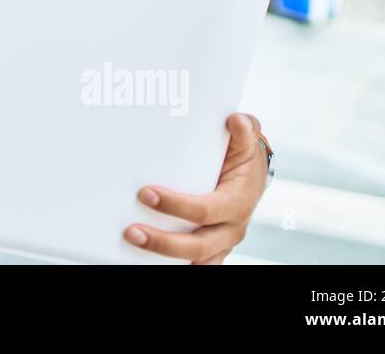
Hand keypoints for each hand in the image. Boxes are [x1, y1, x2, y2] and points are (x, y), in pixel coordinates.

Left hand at [124, 112, 267, 263]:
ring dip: (161, 256)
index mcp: (236, 203)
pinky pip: (192, 263)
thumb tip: (235, 120)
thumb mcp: (246, 142)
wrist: (253, 176)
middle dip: (163, 241)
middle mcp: (230, 229)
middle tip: (131, 231)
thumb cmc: (243, 156)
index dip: (175, 205)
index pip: (204, 211)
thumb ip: (244, 130)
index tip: (146, 193)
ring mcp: (220, 242)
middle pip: (197, 245)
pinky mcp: (209, 249)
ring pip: (193, 260)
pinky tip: (140, 258)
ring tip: (132, 241)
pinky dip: (170, 264)